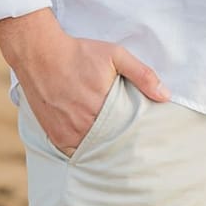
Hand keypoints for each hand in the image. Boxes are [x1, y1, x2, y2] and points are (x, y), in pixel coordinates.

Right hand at [0, 11, 168, 154]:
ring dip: (103, 149)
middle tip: (134, 148)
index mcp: (103, 108)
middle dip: (122, 146)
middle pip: (110, 145)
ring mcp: (67, 133)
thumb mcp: (115, 55)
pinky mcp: (54, 136)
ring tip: (116, 147)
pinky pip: (74, 152)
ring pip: (92, 150)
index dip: (136, 136)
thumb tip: (165, 95)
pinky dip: (84, 150)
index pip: (127, 134)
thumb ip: (142, 74)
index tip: (145, 138)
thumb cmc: (80, 53)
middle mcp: (84, 125)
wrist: (40, 53)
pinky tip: (94, 145)